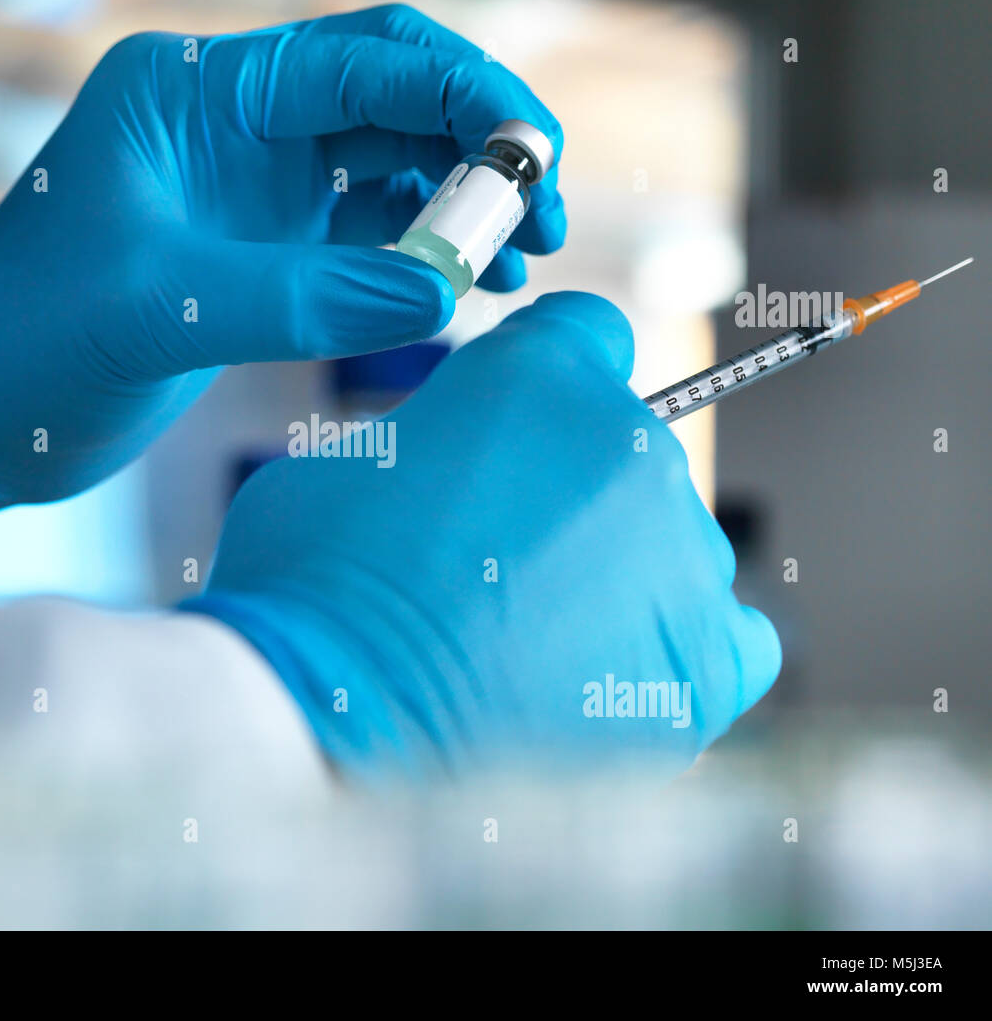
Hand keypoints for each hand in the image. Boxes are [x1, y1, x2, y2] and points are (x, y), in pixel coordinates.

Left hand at [0, 5, 565, 538]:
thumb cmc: (26, 339)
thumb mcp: (160, 310)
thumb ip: (304, 298)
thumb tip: (444, 293)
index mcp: (197, 93)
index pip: (362, 58)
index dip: (462, 93)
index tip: (534, 153)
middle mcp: (235, 126)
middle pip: (394, 103)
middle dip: (479, 148)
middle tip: (545, 215)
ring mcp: (254, 191)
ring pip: (392, 170)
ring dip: (462, 206)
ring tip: (520, 260)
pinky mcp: (264, 256)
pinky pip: (369, 239)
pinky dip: (424, 258)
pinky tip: (466, 289)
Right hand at [183, 292, 780, 780]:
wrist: (328, 708)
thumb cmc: (312, 578)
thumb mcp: (356, 454)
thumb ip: (442, 437)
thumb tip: (465, 472)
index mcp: (544, 374)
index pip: (591, 338)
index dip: (548, 384)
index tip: (519, 432)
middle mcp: (634, 447)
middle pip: (631, 455)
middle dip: (571, 497)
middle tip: (494, 568)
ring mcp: (681, 557)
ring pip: (674, 550)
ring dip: (618, 580)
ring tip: (529, 645)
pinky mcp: (704, 665)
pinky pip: (734, 639)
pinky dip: (683, 651)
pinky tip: (616, 674)